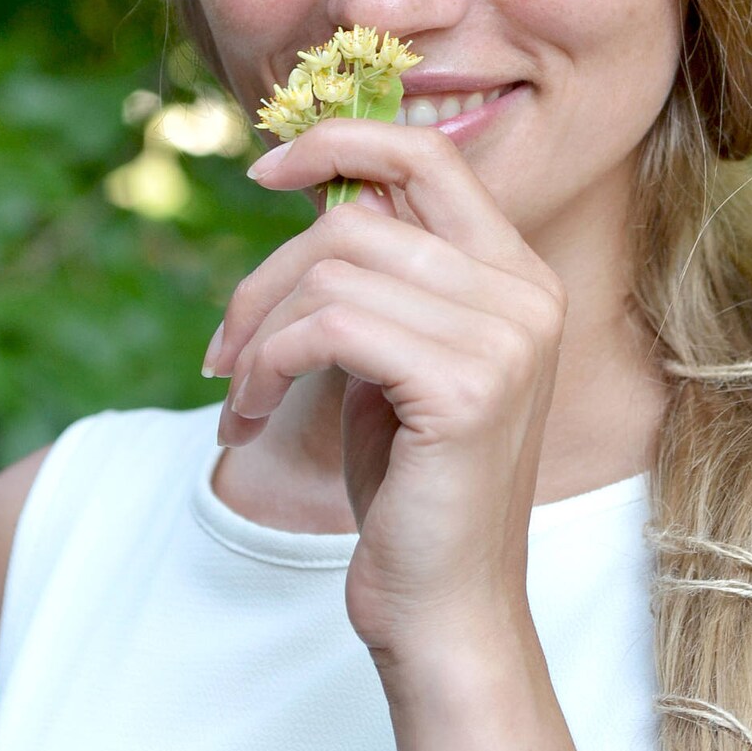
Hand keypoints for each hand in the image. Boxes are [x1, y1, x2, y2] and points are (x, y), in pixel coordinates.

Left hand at [207, 120, 566, 670]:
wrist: (447, 609)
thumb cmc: (411, 490)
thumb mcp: (393, 360)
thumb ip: (378, 277)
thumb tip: (314, 190)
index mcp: (519, 275)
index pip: (429, 155)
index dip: (341, 141)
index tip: (265, 170)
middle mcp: (527, 292)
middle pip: (358, 218)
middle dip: (265, 279)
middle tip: (224, 350)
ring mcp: (506, 338)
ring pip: (333, 271)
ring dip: (258, 334)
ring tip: (240, 394)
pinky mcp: (467, 388)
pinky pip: (331, 327)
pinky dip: (270, 363)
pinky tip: (254, 413)